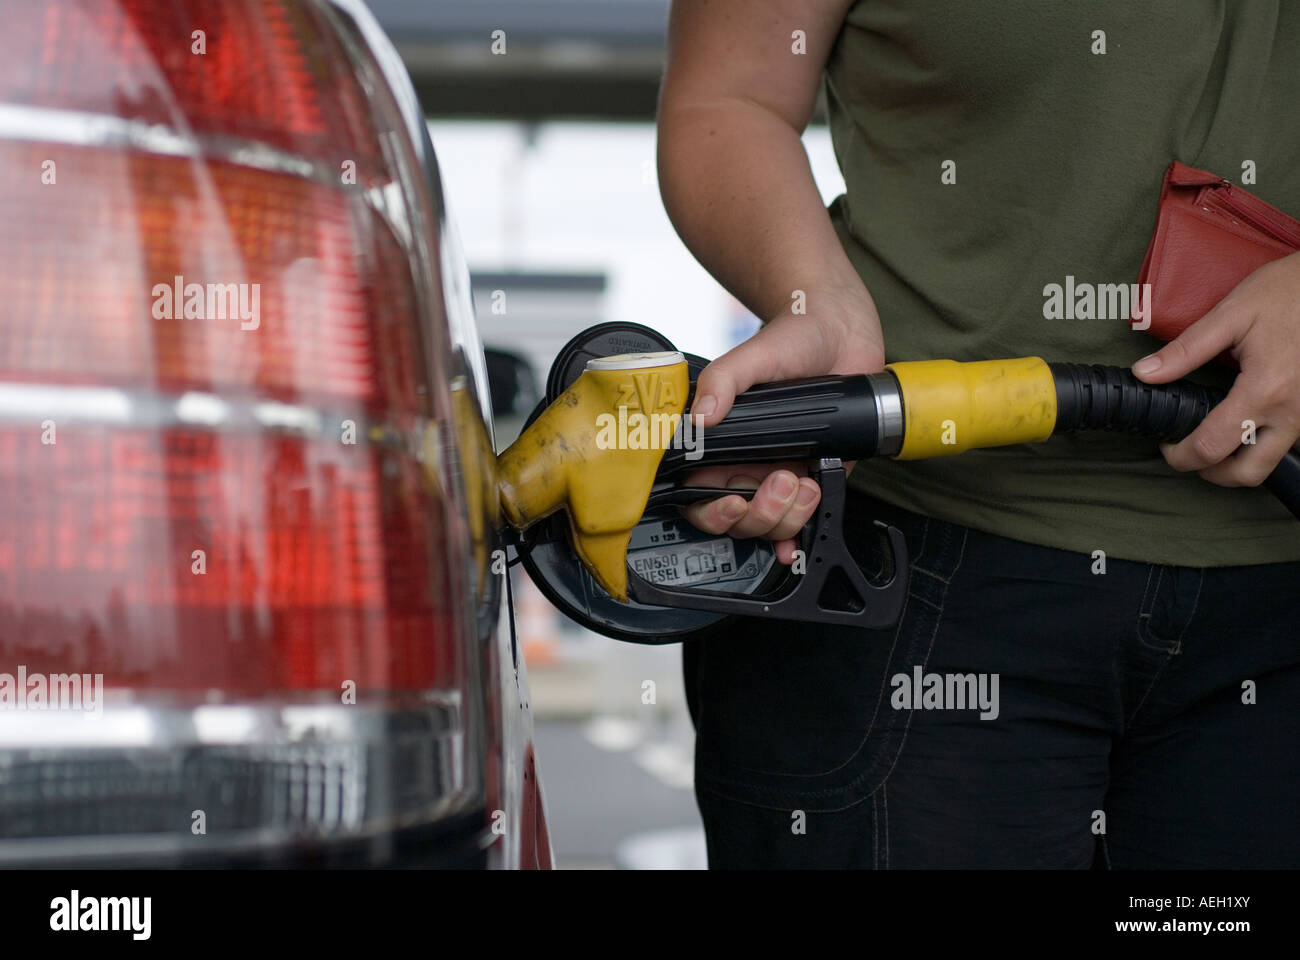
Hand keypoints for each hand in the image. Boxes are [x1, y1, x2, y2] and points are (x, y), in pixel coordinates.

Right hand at [684, 286, 885, 562]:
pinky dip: (799, 535)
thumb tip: (701, 416)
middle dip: (760, 513)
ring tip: (804, 481)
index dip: (712, 509)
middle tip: (783, 479)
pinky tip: (801, 534)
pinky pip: (802, 519)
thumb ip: (723, 380)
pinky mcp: (815, 475)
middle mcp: (748, 463)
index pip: (701, 494)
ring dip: (787, 515)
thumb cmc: (793, 337)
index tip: (732, 499)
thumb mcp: (754, 354)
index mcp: (723, 442)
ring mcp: (781, 473)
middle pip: (739, 519)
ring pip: (771, 524)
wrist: (842, 330)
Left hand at [1133, 251, 1299, 486]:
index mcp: (1265, 389)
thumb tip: (1144, 374)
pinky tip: (1241, 427)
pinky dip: (1259, 446)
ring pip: (1270, 464)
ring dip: (1238, 465)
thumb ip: (1185, 350)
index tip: (1166, 443)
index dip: (1179, 455)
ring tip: (1213, 443)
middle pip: (1247, 473)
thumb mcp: (1232, 314)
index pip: (1212, 446)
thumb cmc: (1287, 291)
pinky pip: (1286, 444)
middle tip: (1188, 453)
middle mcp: (1292, 411)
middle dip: (1211, 472)